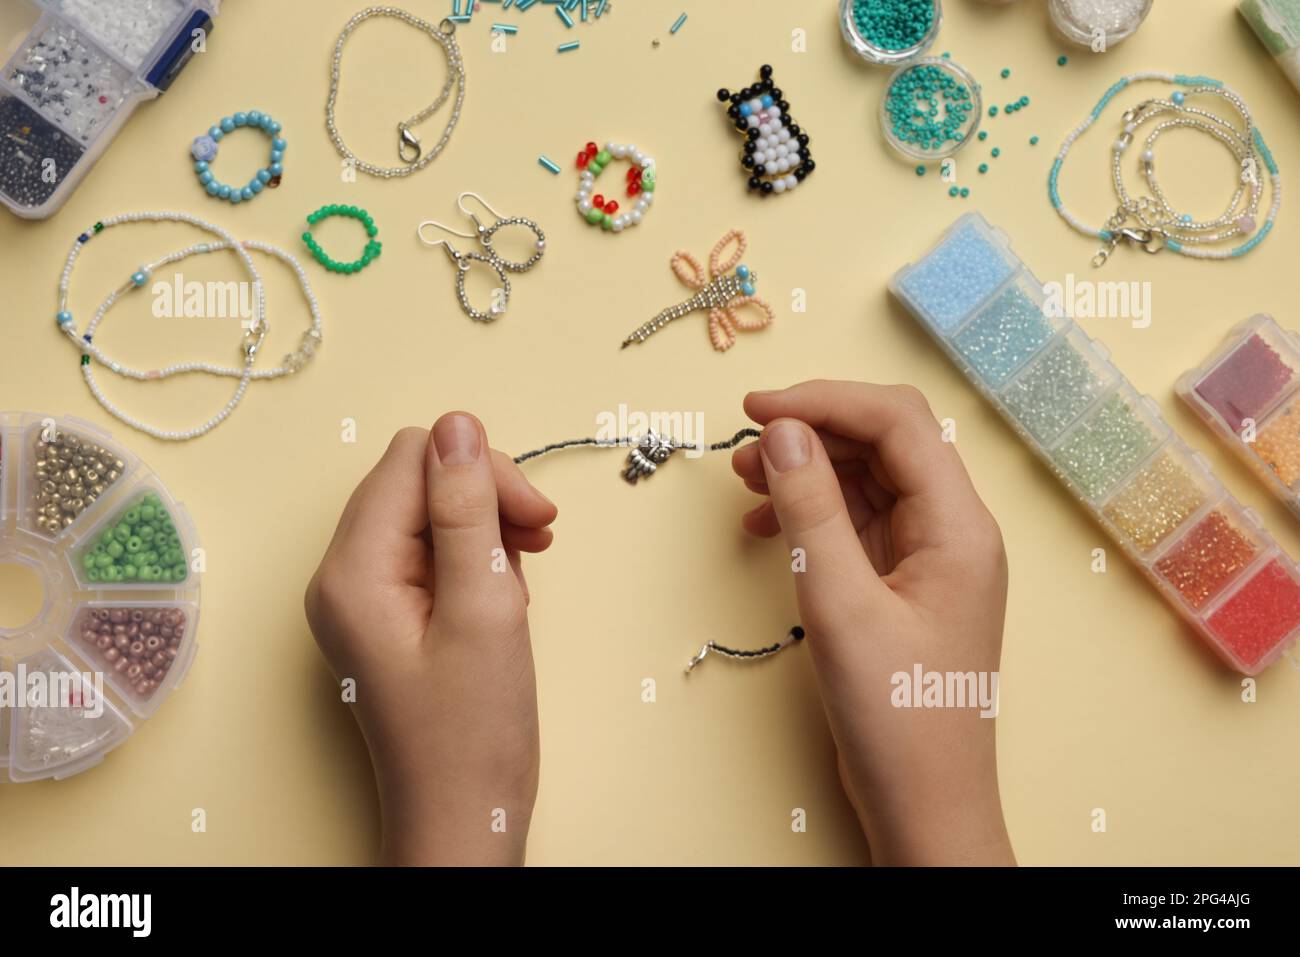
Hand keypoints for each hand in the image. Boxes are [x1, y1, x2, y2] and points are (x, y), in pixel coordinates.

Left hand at [305, 412, 556, 865]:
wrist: (464, 816)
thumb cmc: (474, 732)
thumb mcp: (484, 606)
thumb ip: (467, 509)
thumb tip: (457, 424)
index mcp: (353, 570)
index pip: (412, 459)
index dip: (479, 472)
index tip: (531, 517)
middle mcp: (342, 577)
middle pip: (414, 482)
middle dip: (483, 499)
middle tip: (537, 540)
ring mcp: (359, 599)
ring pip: (425, 516)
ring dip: (483, 529)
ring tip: (521, 577)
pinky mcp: (383, 617)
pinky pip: (426, 555)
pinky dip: (472, 560)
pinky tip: (502, 594)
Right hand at [733, 381, 1014, 865]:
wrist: (924, 804)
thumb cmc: (897, 717)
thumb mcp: (840, 605)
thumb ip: (811, 510)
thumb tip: (786, 432)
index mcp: (959, 526)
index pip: (897, 422)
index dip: (825, 400)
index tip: (757, 408)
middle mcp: (953, 530)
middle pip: (884, 442)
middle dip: (814, 432)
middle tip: (747, 450)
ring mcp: (930, 557)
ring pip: (869, 479)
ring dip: (808, 471)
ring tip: (748, 482)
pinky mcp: (905, 583)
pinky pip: (859, 522)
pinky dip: (812, 512)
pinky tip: (767, 526)